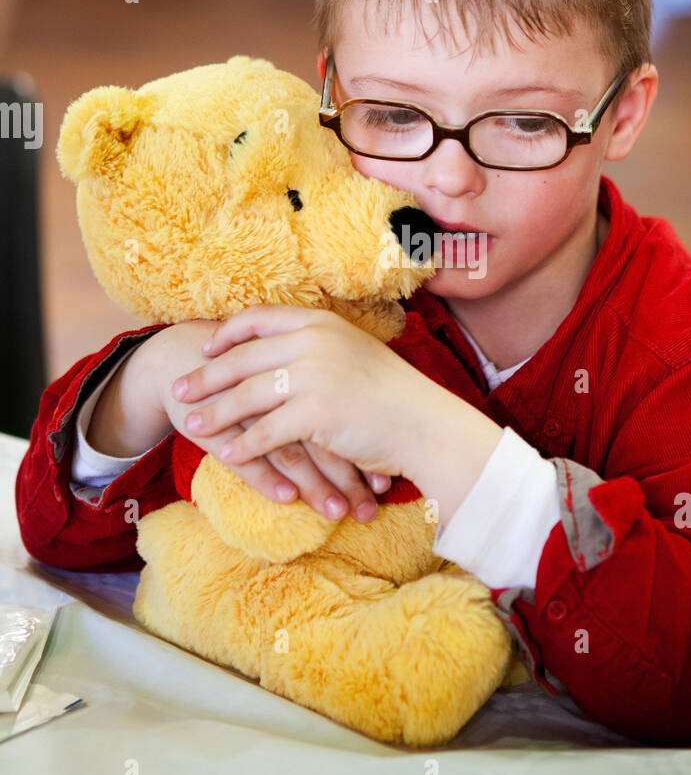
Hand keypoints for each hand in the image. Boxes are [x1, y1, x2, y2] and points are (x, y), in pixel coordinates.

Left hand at [171, 304, 504, 523]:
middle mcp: (313, 342)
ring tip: (193, 426)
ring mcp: (313, 376)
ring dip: (215, 413)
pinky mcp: (315, 413)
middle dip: (207, 376)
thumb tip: (286, 353)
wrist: (426, 424)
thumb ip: (319, 348)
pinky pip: (266, 431)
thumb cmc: (394, 395)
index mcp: (321, 323)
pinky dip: (245, 445)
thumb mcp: (355, 353)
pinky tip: (227, 455)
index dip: (227, 334)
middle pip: (243, 358)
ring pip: (247, 395)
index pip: (259, 319)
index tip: (207, 348)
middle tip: (179, 391)